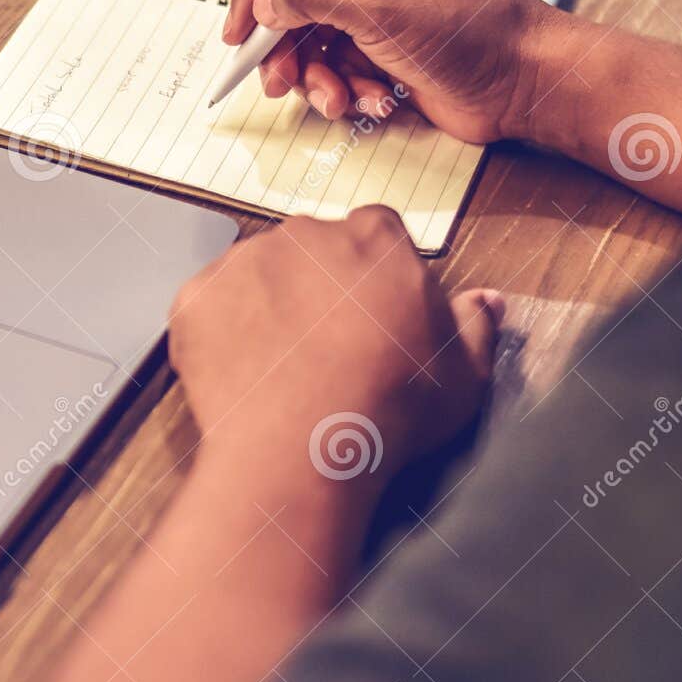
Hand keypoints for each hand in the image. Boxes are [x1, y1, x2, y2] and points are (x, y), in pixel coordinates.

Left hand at [168, 209, 501, 490]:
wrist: (301, 447)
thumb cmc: (389, 411)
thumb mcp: (463, 376)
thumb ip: (475, 326)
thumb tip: (486, 301)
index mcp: (374, 238)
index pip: (375, 234)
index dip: (372, 276)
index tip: (369, 315)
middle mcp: (304, 234)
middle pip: (310, 249)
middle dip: (316, 286)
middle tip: (322, 345)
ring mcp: (242, 262)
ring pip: (256, 273)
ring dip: (265, 304)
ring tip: (279, 365)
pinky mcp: (195, 297)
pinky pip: (208, 305)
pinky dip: (219, 330)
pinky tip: (241, 371)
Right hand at [224, 0, 561, 143]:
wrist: (527, 84)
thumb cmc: (476, 30)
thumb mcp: (382, 4)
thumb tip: (264, 0)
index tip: (242, 30)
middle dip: (280, 44)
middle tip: (278, 80)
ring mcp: (372, 2)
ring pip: (304, 37)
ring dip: (312, 76)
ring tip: (336, 98)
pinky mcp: (378, 44)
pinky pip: (331, 65)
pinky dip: (342, 88)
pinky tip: (373, 98)